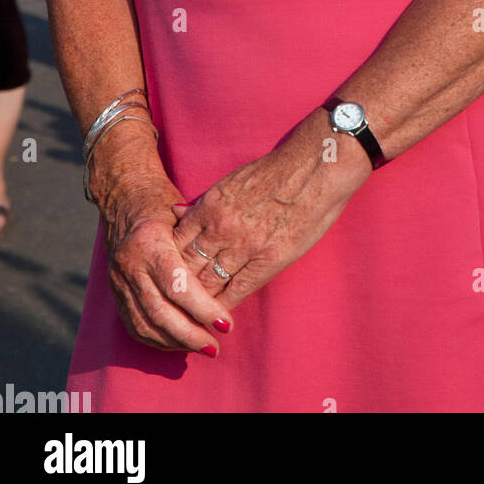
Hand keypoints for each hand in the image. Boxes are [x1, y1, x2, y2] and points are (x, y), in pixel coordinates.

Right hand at [103, 172, 235, 354]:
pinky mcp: (114, 291)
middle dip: (190, 334)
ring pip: (145, 324)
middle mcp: (130, 264)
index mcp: (150, 242)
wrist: (123, 196)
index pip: (177, 286)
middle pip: (160, 312)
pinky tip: (177, 343)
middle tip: (215, 346)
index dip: (202, 309)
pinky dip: (156, 339)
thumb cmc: (164, 202)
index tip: (225, 323)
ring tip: (202, 348)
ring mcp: (118, 280)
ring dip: (175, 342)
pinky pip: (133, 324)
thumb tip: (231, 277)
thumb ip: (201, 245)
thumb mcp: (184, 214)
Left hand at [170, 116, 370, 313]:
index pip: (176, 244)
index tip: (168, 275)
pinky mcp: (269, 260)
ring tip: (191, 317)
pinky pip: (237, 290)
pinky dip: (224, 306)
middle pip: (188, 267)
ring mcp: (245, 246)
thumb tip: (176, 212)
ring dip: (199, 302)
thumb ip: (203, 201)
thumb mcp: (232, 180)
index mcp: (210, 206)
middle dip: (179, 287)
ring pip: (209, 283)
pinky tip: (218, 316)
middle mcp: (221, 228)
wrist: (316, 166)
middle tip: (172, 304)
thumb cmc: (277, 169)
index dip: (170, 263)